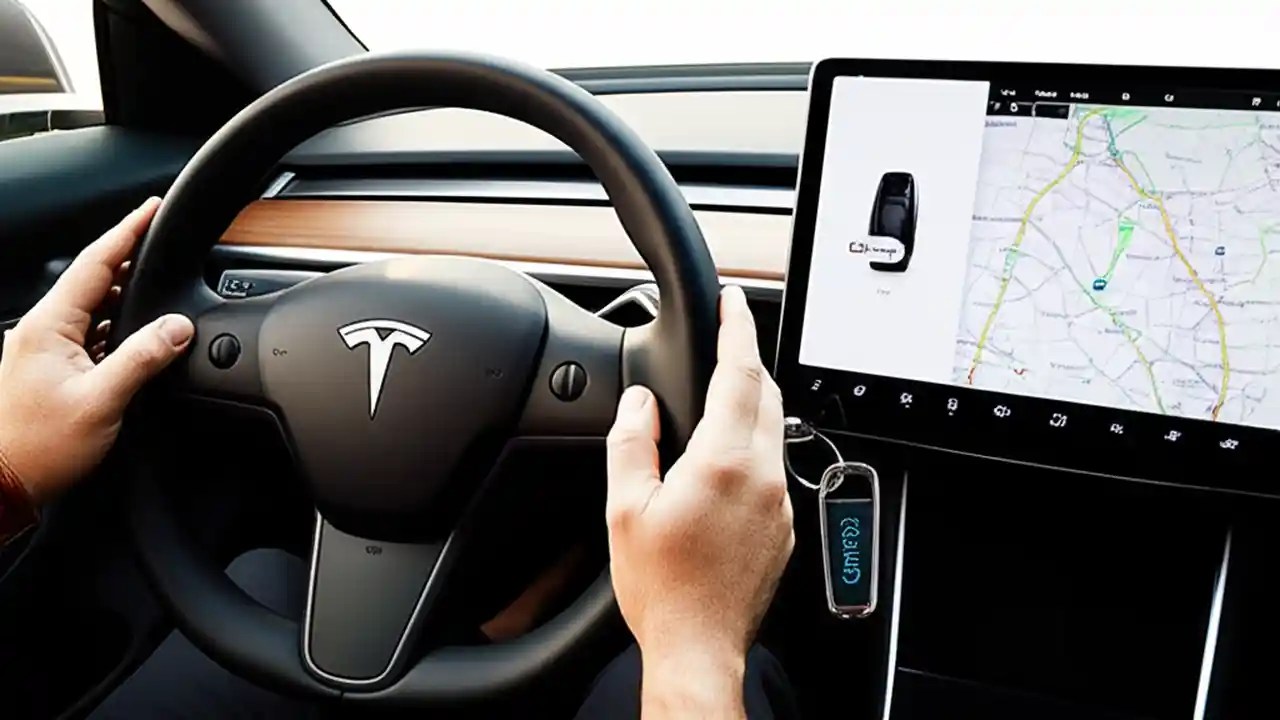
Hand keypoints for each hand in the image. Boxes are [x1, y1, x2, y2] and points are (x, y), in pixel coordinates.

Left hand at [0, 198, 194, 505]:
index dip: (127, 231)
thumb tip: (177, 327)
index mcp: (48, 326)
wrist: (1, 486)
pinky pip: (88, 336)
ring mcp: (43, 351)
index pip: (95, 262)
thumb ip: (142, 358)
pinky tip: (137, 341)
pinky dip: (115, 330)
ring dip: (125, 299)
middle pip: (94, 281)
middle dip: (131, 262)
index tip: (151, 208)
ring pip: (92, 310)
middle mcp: (41, 331)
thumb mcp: (100, 401)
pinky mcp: (49, 372)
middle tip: (165, 248)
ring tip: (159, 295)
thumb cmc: (37, 448)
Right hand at [605, 285, 792, 717]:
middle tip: (724, 344)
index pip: (741, 373)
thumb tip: (640, 402)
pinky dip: (753, 449)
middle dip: (748, 361)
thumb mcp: (625, 509)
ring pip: (774, 431)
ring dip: (751, 405)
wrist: (699, 650)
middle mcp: (763, 476)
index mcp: (723, 462)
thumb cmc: (662, 590)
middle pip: (767, 394)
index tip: (733, 302)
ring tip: (717, 403)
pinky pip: (774, 468)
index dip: (738, 328)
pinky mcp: (785, 527)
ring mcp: (780, 503)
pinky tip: (722, 467)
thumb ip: (632, 442)